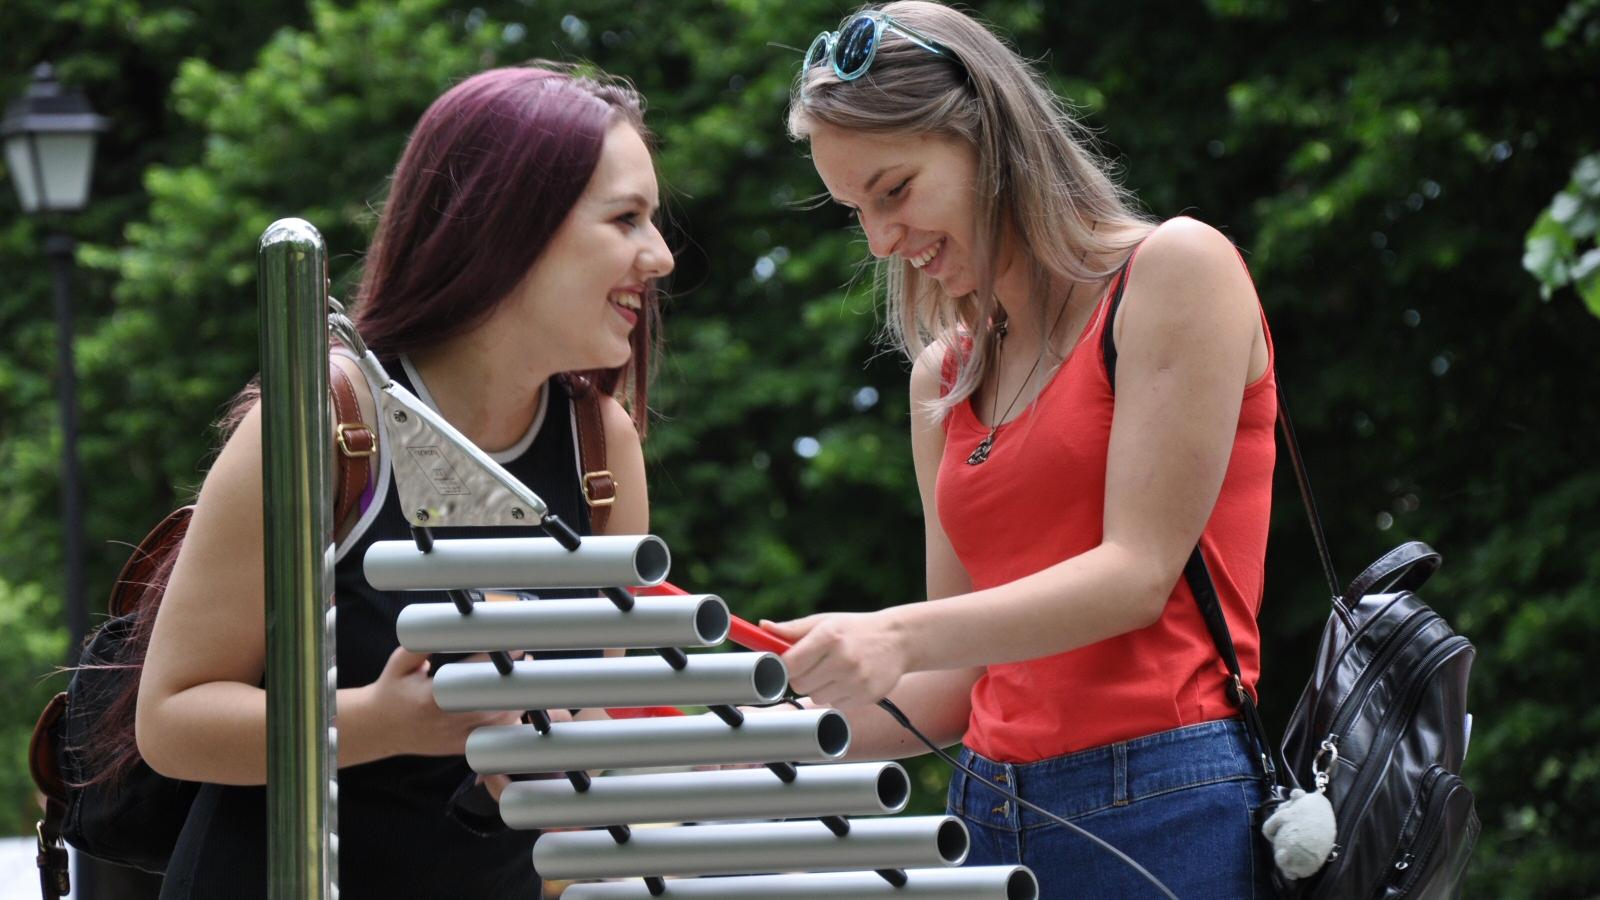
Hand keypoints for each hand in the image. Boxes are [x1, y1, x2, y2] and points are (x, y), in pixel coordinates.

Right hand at [364, 647, 520, 757]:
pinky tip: (514, 705)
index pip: (474, 675)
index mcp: (431, 697)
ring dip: (516, 701)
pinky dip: (508, 723)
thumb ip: (423, 644)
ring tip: (523, 680)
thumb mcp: (400, 662)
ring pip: (498, 724)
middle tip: (526, 661)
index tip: (515, 646)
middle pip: (493, 702)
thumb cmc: (392, 690)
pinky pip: (492, 738)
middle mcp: (445, 720)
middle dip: (513, 681)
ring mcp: (454, 737)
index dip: (498, 659)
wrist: (379, 727)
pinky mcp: (460, 748)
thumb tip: (448, 625)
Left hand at [763, 612, 908, 710]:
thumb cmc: (855, 630)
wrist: (898, 639)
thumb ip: (793, 629)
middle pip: (799, 683)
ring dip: (819, 687)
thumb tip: (762, 628)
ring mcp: (855, 679)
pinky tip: (848, 680)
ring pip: (816, 696)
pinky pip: (835, 704)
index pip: (789, 663)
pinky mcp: (866, 696)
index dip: (784, 665)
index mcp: (828, 636)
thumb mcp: (825, 622)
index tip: (789, 662)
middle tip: (814, 665)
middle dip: (801, 676)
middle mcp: (842, 658)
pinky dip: (837, 696)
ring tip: (834, 671)